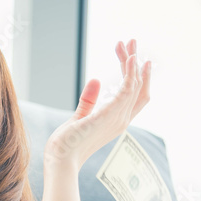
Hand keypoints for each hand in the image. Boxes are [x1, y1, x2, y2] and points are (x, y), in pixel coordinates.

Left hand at [44, 39, 150, 168]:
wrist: (60, 159)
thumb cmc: (68, 143)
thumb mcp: (80, 117)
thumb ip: (89, 100)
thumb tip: (96, 79)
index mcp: (117, 121)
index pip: (136, 96)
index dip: (140, 76)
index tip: (135, 57)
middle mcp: (122, 119)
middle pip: (138, 87)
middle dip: (136, 63)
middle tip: (131, 42)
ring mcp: (117, 118)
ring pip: (134, 85)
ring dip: (132, 62)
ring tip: (129, 43)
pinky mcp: (108, 116)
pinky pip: (126, 91)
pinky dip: (130, 74)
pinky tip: (129, 58)